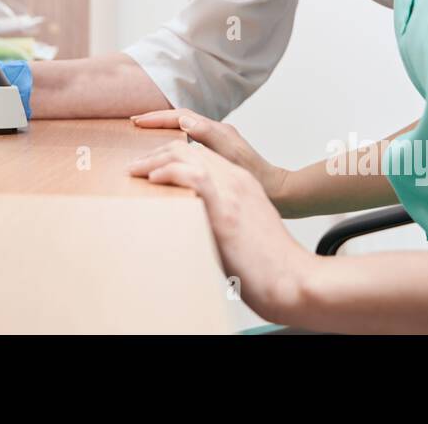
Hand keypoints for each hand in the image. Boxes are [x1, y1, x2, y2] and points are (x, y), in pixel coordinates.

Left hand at [129, 140, 312, 321]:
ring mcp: (233, 191)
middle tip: (135, 165)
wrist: (293, 279)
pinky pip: (192, 176)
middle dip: (158, 152)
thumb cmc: (268, 265)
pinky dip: (168, 173)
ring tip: (134, 170)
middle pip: (191, 149)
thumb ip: (222, 217)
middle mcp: (237, 180)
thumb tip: (194, 223)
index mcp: (243, 183)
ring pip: (187, 155)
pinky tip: (152, 179)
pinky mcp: (227, 209)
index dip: (173, 155)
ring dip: (154, 159)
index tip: (151, 164)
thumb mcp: (244, 230)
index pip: (202, 154)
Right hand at [130, 108, 288, 206]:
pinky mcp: (221, 156)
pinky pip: (191, 144)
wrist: (282, 194)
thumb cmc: (259, 180)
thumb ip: (209, 136)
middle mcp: (218, 133)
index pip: (180, 116)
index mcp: (217, 131)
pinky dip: (175, 146)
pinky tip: (167, 160)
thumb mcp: (232, 157)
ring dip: (164, 134)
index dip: (156, 118)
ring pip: (185, 132)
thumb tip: (184, 119)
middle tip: (135, 127)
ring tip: (145, 142)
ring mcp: (220, 144)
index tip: (136, 122)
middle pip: (180, 120)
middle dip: (156, 123)